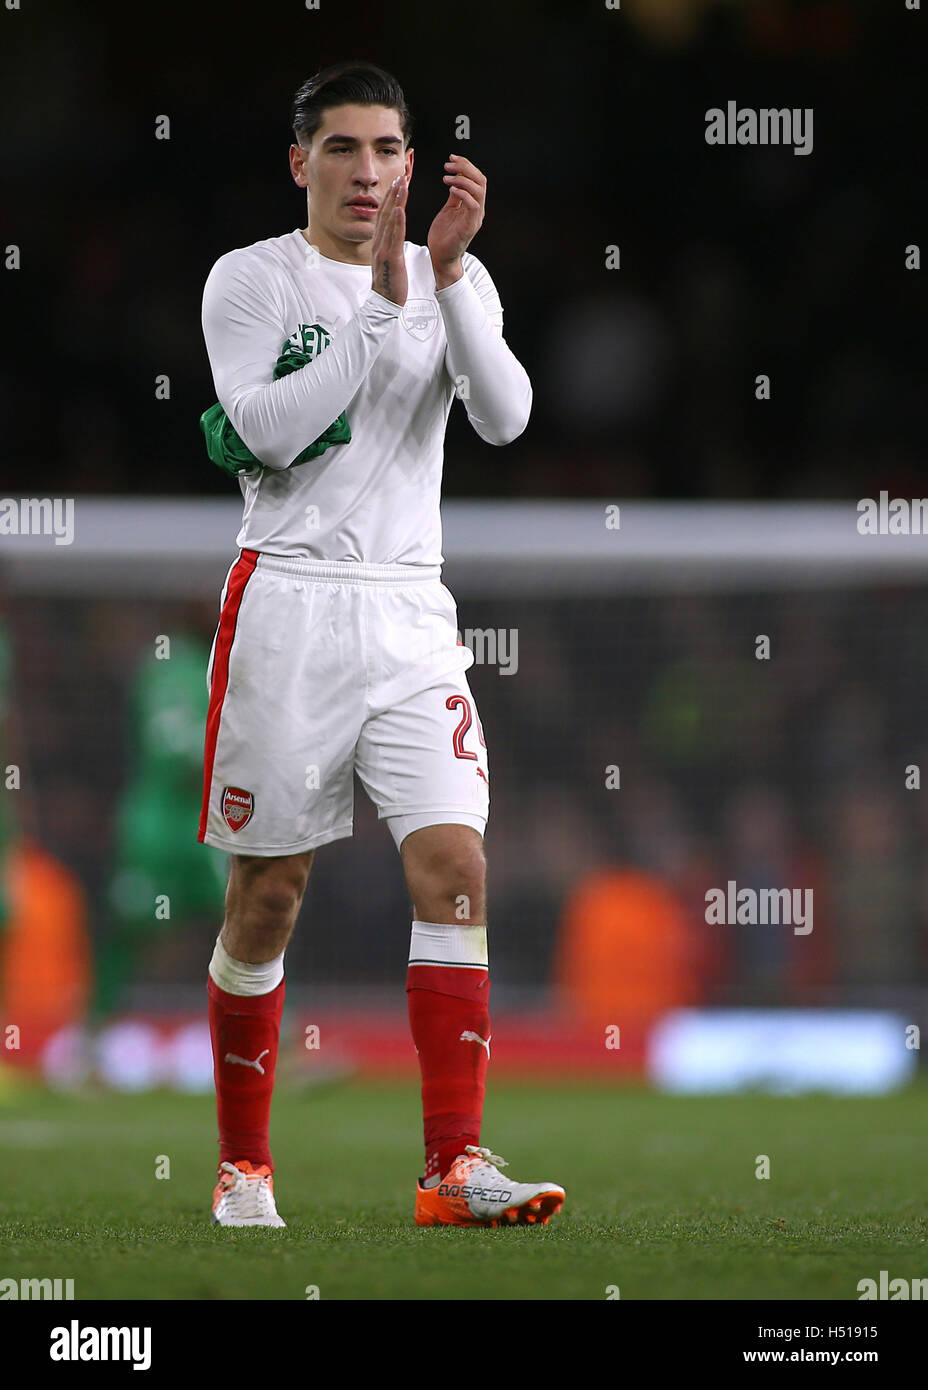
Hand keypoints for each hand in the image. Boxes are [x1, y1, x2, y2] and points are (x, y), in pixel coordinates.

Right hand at [371, 175, 408, 305]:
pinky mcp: (390, 258)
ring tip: (401, 185)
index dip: (390, 198)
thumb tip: (393, 236)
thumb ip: (390, 245)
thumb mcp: (389, 260)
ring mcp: (383, 249)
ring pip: (389, 221)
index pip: (385, 215)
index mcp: (380, 242)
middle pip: (385, 213)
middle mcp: (379, 242)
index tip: (397, 183)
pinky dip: (396, 222)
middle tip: (400, 175)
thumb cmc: (389, 283)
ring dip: (395, 201)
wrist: (384, 302)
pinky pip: (393, 237)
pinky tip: (400, 209)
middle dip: (393, 193)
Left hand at [429, 154, 485, 285]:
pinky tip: (450, 188)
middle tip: (448, 164)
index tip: (451, 158)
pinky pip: (473, 205)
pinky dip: (463, 193)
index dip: (466, 165)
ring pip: (479, 190)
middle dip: (465, 168)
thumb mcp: (448, 210)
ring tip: (446, 177)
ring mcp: (475, 218)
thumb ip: (455, 195)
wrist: (440, 258)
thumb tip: (456, 178)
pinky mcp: (470, 227)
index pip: (476, 178)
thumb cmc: (442, 236)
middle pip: (480, 180)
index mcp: (473, 204)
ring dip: (463, 179)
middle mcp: (477, 210)